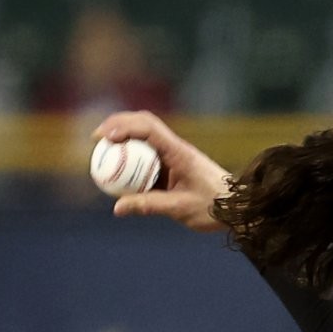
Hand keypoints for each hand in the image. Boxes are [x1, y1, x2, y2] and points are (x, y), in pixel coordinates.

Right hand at [91, 111, 231, 231]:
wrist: (236, 207)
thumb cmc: (213, 207)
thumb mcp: (180, 208)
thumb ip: (149, 206)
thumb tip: (117, 207)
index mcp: (179, 152)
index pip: (148, 128)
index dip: (123, 127)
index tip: (103, 137)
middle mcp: (176, 147)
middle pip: (143, 123)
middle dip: (117, 124)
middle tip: (96, 138)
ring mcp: (175, 154)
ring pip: (145, 136)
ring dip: (123, 138)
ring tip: (102, 150)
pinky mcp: (174, 164)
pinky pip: (149, 154)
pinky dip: (132, 157)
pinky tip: (119, 170)